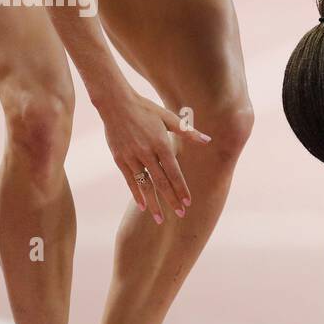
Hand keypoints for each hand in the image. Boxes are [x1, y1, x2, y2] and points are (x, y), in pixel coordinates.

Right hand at [97, 88, 210, 222]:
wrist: (116, 104)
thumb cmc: (146, 109)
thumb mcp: (169, 117)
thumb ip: (188, 132)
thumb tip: (208, 140)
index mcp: (161, 143)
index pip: (174, 172)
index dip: (181, 188)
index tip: (188, 202)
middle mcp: (146, 152)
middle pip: (161, 182)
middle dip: (171, 200)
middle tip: (180, 214)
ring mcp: (132, 157)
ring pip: (145, 185)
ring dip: (153, 203)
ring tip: (160, 219)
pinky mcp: (120, 159)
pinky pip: (130, 180)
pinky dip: (137, 194)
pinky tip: (143, 206)